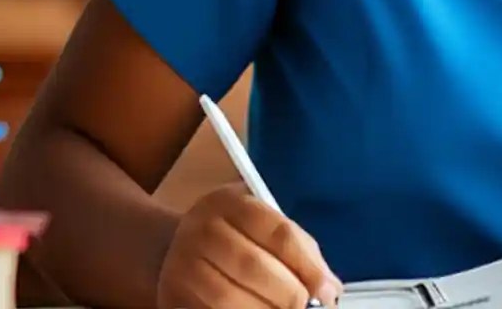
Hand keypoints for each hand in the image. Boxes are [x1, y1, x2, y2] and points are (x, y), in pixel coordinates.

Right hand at [157, 182, 342, 308]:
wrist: (173, 249)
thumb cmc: (235, 238)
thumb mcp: (266, 228)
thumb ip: (301, 253)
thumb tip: (330, 290)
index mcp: (232, 203)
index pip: (278, 233)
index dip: (308, 266)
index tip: (328, 291)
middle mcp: (202, 229)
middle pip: (252, 265)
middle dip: (288, 294)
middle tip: (307, 308)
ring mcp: (181, 263)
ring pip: (227, 296)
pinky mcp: (171, 295)